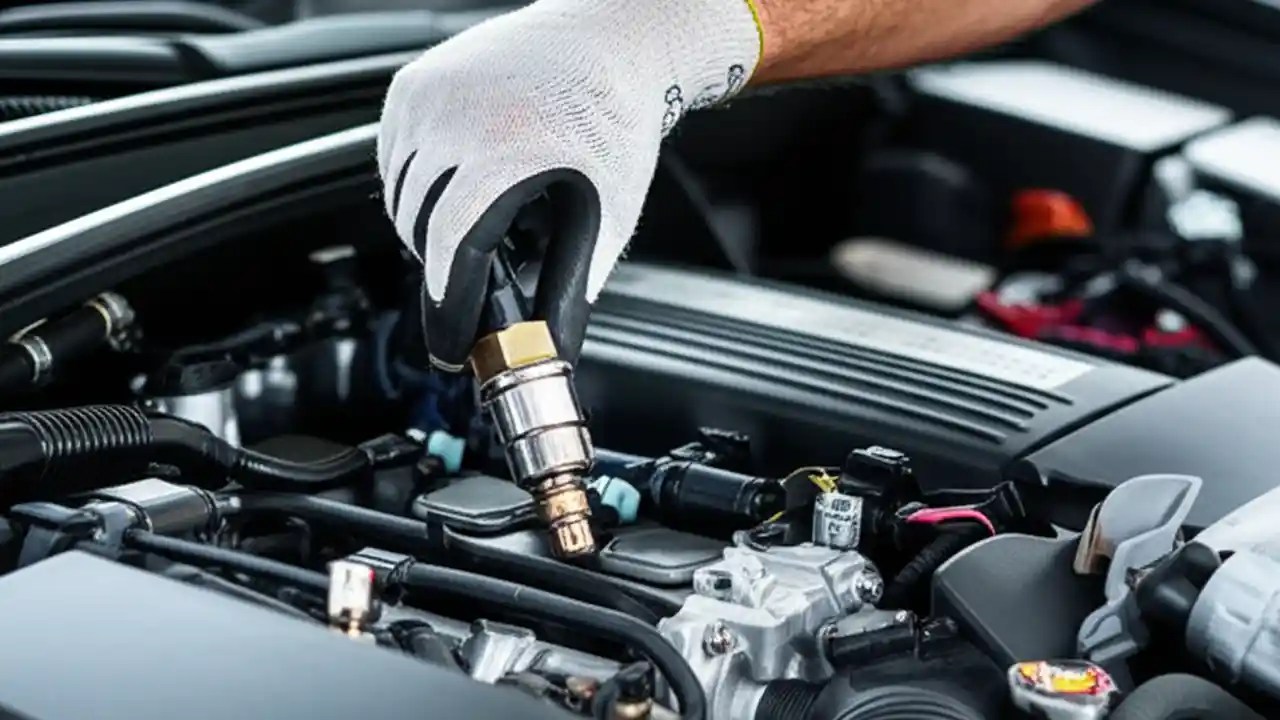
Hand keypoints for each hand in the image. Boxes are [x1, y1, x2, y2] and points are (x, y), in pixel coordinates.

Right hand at [378, 0, 760, 369]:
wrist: (608, 40)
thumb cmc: (615, 119)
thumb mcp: (607, 211)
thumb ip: (574, 285)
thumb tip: (554, 346)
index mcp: (505, 152)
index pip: (450, 249)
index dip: (448, 305)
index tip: (450, 342)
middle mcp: (455, 119)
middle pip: (419, 226)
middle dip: (442, 265)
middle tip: (473, 280)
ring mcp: (428, 97)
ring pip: (400, 194)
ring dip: (427, 223)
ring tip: (476, 222)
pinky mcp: (412, 84)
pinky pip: (394, 159)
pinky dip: (416, 183)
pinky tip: (458, 181)